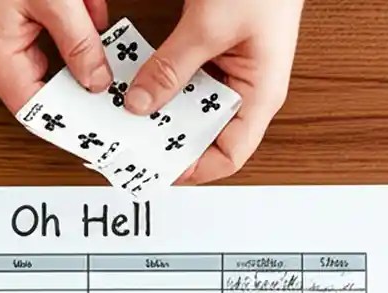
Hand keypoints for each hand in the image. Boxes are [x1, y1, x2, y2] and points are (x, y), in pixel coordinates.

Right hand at [0, 0, 111, 113]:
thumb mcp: (54, 1)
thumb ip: (79, 44)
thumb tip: (97, 81)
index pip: (37, 113)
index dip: (69, 123)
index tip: (99, 129)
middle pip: (53, 83)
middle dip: (84, 59)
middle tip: (111, 56)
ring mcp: (5, 40)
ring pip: (60, 52)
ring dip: (82, 28)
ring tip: (82, 2)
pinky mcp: (15, 23)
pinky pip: (54, 30)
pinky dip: (73, 13)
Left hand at [123, 0, 303, 183]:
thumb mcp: (209, 27)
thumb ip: (171, 68)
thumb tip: (139, 105)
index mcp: (261, 93)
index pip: (229, 155)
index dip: (192, 169)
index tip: (154, 169)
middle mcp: (247, 87)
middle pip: (204, 135)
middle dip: (167, 142)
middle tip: (129, 144)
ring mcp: (231, 71)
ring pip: (190, 109)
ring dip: (160, 114)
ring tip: (125, 118)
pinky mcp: (215, 52)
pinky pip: (185, 82)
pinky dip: (161, 86)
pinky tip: (136, 87)